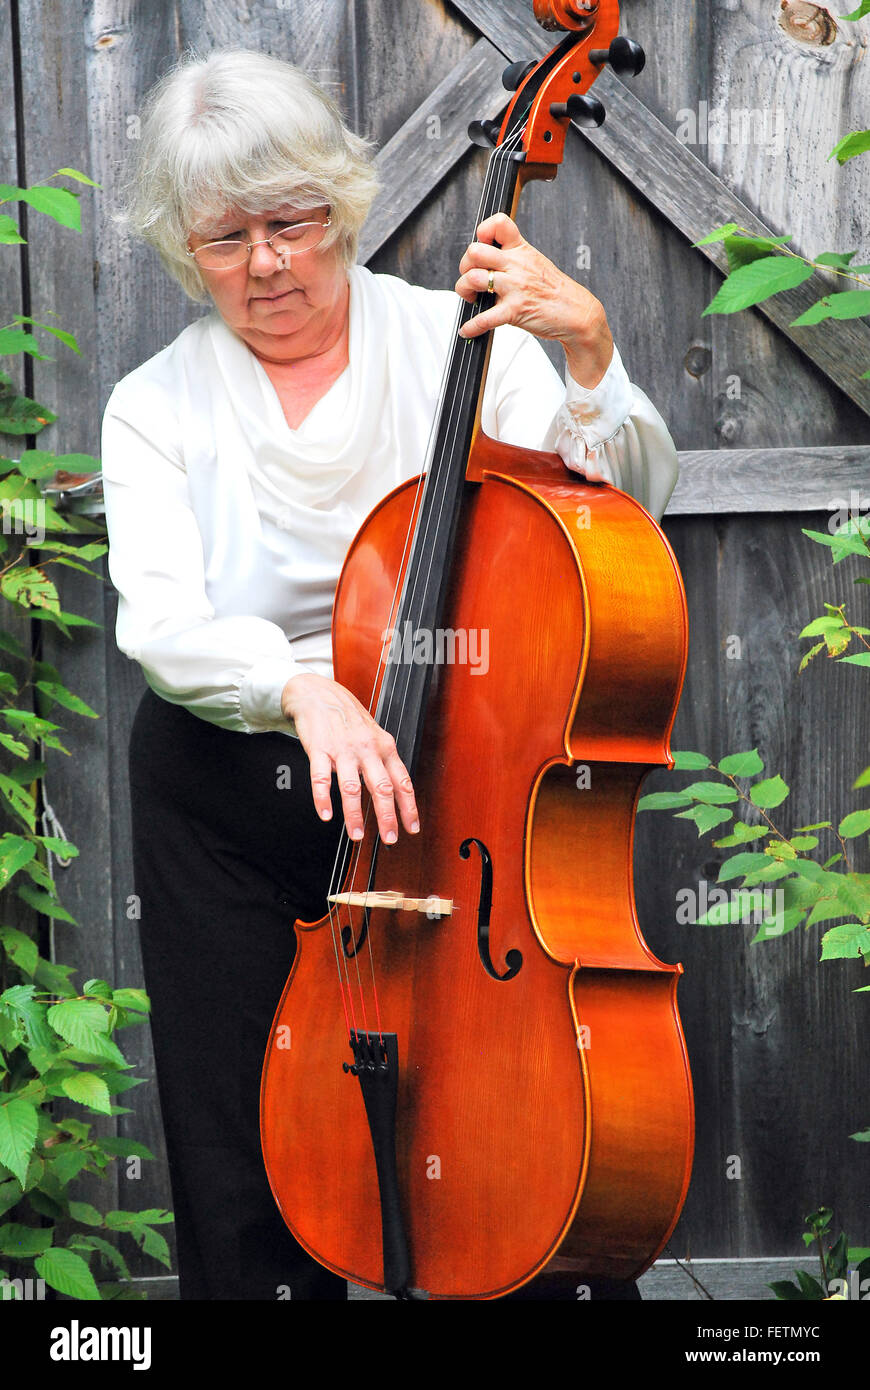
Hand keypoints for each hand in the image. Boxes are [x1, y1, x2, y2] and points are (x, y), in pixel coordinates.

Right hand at [281, 672, 419, 844]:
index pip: (402, 781)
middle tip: (390, 839)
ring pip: (351, 787)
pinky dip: (323, 799)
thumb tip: (396, 792)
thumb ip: (384, 762)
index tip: (412, 827)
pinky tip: (326, 815)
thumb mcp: (375, 736)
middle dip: (387, 816)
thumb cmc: (348, 718)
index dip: (409, 807)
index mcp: (384, 747)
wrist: (319, 694)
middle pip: (381, 787)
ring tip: (356, 835)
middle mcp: (367, 749)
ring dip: (354, 814)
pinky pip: (321, 779)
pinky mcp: (320, 750)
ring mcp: (343, 750)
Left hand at [455, 212, 613, 388]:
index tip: (481, 243)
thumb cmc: (554, 290)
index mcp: (521, 250)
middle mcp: (516, 265)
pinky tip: (468, 330)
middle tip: (471, 277)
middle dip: (465, 265)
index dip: (483, 230)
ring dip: (464, 291)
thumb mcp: (535, 262)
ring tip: (471, 299)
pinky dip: (472, 327)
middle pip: (475, 251)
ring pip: (474, 279)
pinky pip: (485, 318)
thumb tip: (486, 260)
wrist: (576, 312)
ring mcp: (515, 287)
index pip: (498, 224)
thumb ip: (512, 256)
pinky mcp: (515, 311)